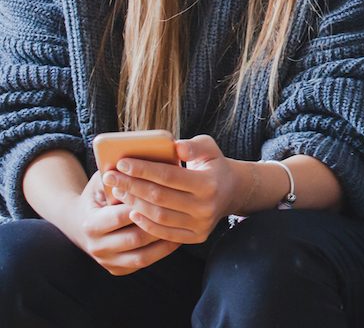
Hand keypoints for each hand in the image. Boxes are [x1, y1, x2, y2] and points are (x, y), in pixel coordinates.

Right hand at [63, 172, 179, 274]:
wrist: (80, 221)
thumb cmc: (99, 195)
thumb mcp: (102, 182)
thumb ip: (117, 176)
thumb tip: (141, 164)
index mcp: (90, 224)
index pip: (123, 216)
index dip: (145, 205)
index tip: (167, 193)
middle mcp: (96, 247)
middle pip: (136, 238)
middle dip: (160, 225)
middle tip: (182, 212)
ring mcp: (107, 261)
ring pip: (143, 256)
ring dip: (165, 241)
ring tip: (183, 226)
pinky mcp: (117, 269)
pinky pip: (144, 263)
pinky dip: (161, 252)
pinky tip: (176, 237)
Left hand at [102, 135, 241, 243]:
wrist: (234, 191)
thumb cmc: (214, 166)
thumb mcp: (209, 148)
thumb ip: (192, 146)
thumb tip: (174, 147)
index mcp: (209, 184)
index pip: (168, 176)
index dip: (142, 169)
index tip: (121, 163)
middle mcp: (206, 207)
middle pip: (159, 197)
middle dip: (131, 186)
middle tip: (110, 177)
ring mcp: (201, 225)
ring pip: (159, 216)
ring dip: (134, 204)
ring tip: (118, 191)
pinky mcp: (196, 237)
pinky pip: (164, 233)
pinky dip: (145, 223)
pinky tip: (132, 211)